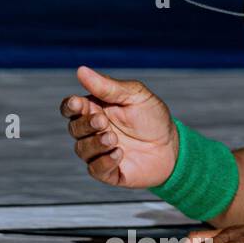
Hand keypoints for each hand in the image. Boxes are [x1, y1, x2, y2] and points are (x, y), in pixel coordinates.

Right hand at [61, 66, 177, 187]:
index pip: (70, 107)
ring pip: (82, 149)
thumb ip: (108, 86)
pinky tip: (119, 154)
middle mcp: (92, 132)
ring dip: (95, 143)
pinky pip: (95, 169)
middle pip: (74, 128)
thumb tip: (81, 70)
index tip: (78, 103)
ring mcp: (99, 152)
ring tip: (113, 139)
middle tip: (102, 121)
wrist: (173, 147)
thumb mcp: (135, 96)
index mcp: (95, 109)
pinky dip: (104, 162)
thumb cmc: (152, 118)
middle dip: (85, 125)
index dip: (70, 106)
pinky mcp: (109, 171)